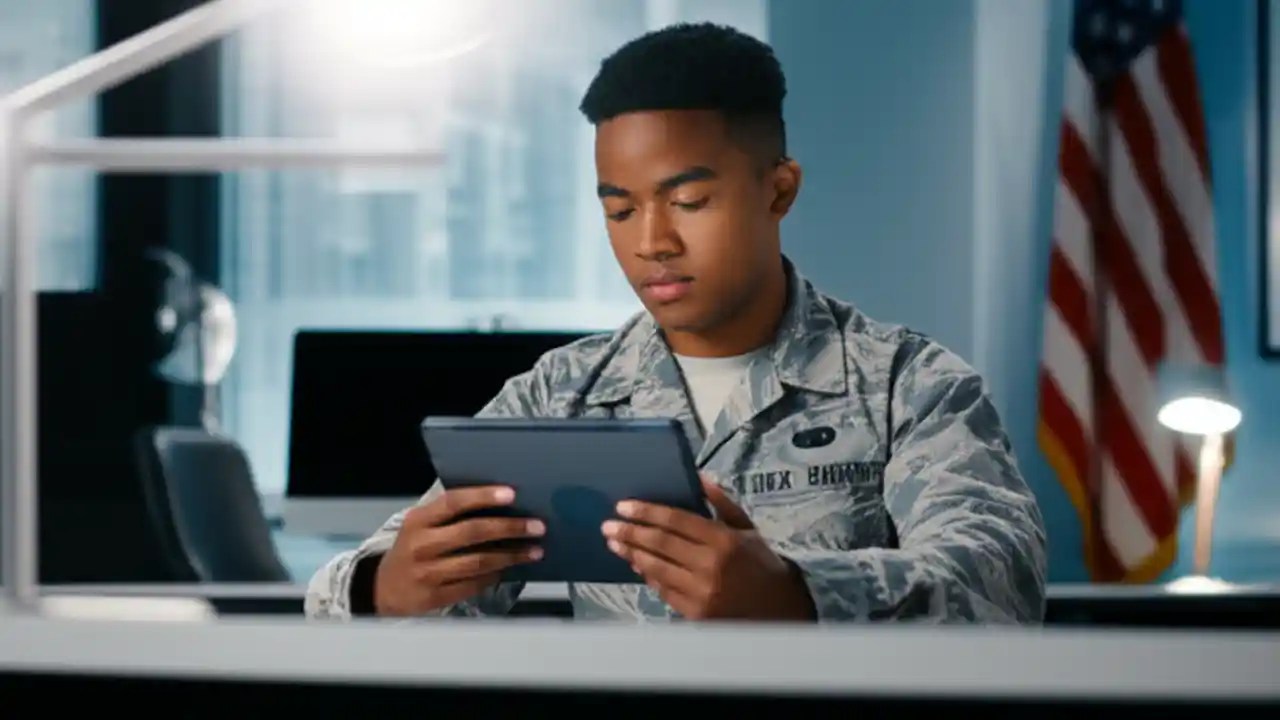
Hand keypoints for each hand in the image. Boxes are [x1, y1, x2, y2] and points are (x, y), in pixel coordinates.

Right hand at [373, 486, 543, 615]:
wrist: (382, 589)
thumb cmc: (410, 549)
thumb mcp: (419, 525)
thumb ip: (448, 515)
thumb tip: (496, 502)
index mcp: (419, 521)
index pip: (453, 502)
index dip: (483, 496)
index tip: (512, 493)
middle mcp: (423, 545)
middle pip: (472, 533)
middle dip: (510, 528)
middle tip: (537, 527)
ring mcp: (429, 573)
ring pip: (478, 562)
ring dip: (511, 556)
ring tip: (535, 550)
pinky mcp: (436, 597)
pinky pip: (474, 584)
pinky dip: (495, 575)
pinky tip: (510, 569)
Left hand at [602, 475, 815, 620]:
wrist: (779, 610)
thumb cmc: (762, 563)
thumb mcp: (747, 528)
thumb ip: (720, 504)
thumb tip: (697, 478)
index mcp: (723, 540)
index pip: (676, 521)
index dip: (646, 512)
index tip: (623, 506)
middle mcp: (709, 566)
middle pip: (660, 544)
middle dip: (630, 533)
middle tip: (608, 526)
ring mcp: (701, 593)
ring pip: (656, 568)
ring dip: (632, 555)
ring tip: (614, 544)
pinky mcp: (695, 614)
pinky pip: (663, 591)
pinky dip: (648, 576)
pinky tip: (637, 565)